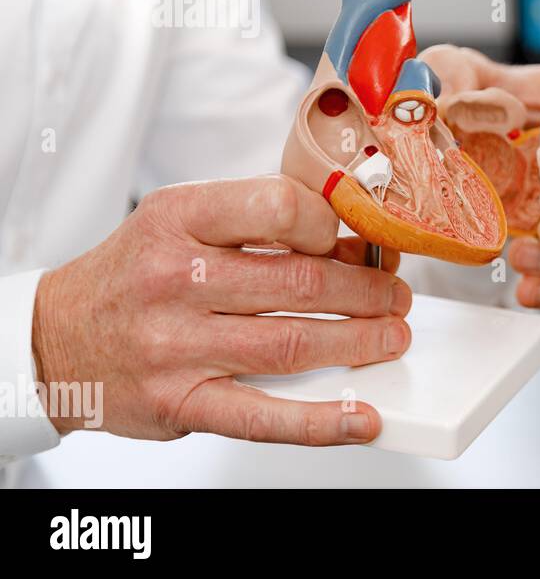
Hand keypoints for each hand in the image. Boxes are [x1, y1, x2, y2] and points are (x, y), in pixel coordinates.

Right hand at [31, 175, 411, 445]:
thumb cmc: (133, 276)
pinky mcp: (180, 402)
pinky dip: (321, 421)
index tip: (357, 237)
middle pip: (299, 281)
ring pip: (291, 344)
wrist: (53, 340)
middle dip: (366, 290)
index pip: (278, 207)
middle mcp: (173, 280)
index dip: (332, 223)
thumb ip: (257, 225)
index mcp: (177, 219)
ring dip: (360, 343)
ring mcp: (175, 345)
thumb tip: (350, 241)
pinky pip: (263, 416)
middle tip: (395, 294)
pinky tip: (362, 417)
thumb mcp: (181, 223)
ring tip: (392, 336)